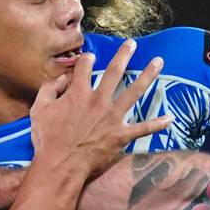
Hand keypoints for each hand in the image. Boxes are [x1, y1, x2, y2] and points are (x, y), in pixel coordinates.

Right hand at [30, 39, 172, 178]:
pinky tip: (170, 119)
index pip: (84, 67)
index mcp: (78, 93)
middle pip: (114, 71)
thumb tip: (61, 79)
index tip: (89, 57)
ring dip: (147, 75)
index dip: (86, 60)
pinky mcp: (121, 135)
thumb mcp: (40, 109)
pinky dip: (157, 124)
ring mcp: (112, 117)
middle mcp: (98, 100)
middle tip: (132, 44)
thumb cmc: (48, 139)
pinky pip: (143, 128)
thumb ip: (49, 89)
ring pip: (134, 91)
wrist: (61, 165)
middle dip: (124, 55)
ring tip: (158, 63)